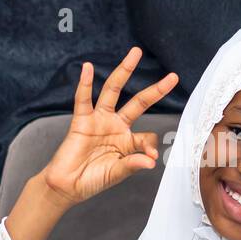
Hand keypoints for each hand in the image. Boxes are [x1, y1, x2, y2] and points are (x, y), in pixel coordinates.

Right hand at [41, 47, 178, 207]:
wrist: (67, 186)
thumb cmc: (92, 180)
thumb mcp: (117, 173)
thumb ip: (132, 164)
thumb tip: (151, 161)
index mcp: (128, 140)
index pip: (147, 135)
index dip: (151, 146)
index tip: (150, 156)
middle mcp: (116, 126)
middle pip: (138, 102)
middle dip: (155, 89)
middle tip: (173, 77)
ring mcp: (99, 120)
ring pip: (113, 90)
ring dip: (124, 71)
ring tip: (134, 53)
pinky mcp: (81, 121)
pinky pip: (83, 99)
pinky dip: (85, 84)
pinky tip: (88, 68)